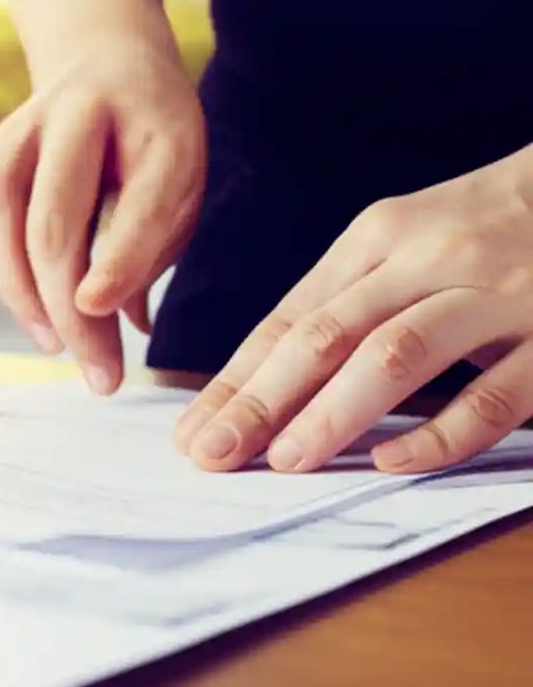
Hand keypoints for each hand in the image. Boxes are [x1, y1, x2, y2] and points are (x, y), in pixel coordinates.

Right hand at [0, 39, 205, 393]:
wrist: (109, 65)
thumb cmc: (150, 146)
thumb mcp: (180, 186)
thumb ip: (150, 246)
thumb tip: (120, 326)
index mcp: (154, 124)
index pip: (139, 197)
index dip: (121, 261)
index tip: (104, 314)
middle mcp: (78, 116)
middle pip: (56, 219)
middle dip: (71, 309)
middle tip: (99, 373)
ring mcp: (19, 130)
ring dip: (17, 289)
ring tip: (50, 343)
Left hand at [175, 145, 532, 473]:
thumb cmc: (484, 225)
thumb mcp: (404, 241)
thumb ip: (342, 301)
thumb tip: (258, 380)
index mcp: (375, 238)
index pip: (288, 319)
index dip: (236, 380)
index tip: (191, 432)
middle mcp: (426, 259)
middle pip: (326, 334)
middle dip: (261, 399)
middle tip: (214, 453)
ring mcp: (494, 295)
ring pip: (398, 352)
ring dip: (335, 410)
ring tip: (285, 459)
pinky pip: (494, 392)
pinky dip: (443, 432)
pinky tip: (394, 461)